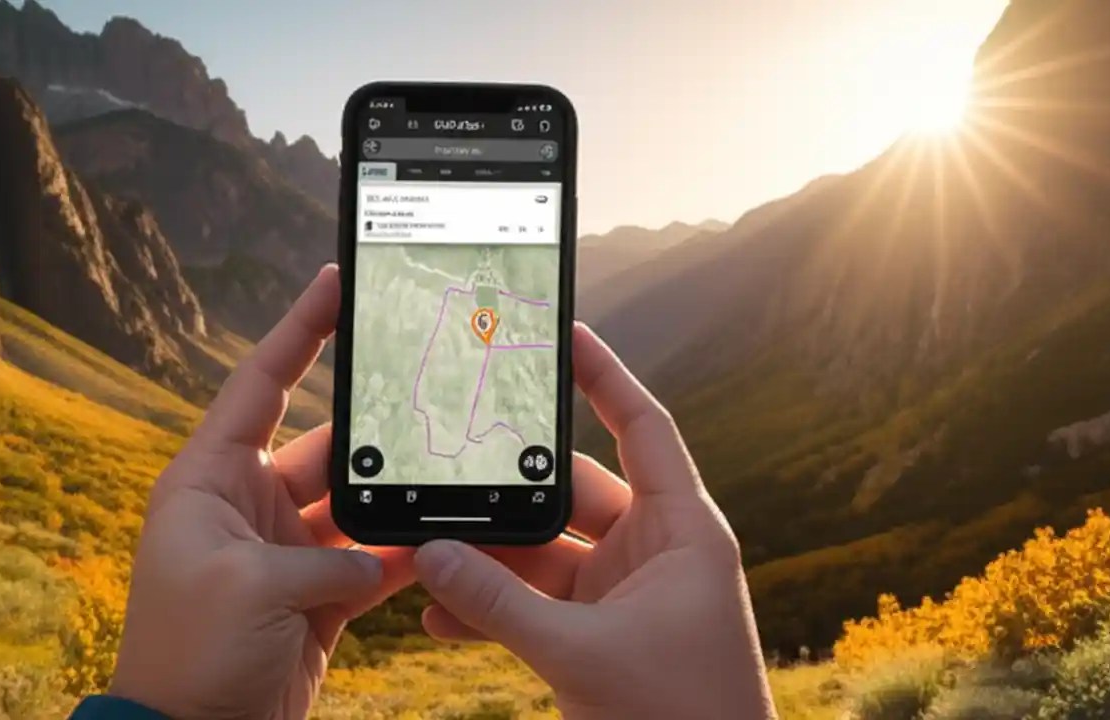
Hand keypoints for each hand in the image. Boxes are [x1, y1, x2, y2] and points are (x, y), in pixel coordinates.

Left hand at [109, 266, 412, 719]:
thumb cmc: (191, 653)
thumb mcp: (254, 588)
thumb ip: (328, 557)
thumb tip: (375, 558)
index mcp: (211, 481)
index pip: (260, 385)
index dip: (299, 332)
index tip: (333, 284)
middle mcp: (248, 505)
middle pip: (324, 444)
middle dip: (373, 427)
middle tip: (425, 388)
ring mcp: (286, 550)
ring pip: (354, 503)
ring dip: (394, 495)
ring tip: (445, 466)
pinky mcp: (316, 594)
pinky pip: (369, 559)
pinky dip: (403, 553)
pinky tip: (443, 539)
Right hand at [413, 324, 774, 719]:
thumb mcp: (583, 654)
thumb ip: (500, 604)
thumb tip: (431, 554)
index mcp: (681, 531)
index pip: (642, 428)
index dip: (604, 376)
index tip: (563, 333)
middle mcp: (654, 552)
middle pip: (573, 492)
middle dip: (510, 486)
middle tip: (453, 455)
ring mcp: (623, 595)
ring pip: (544, 554)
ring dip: (490, 558)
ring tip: (428, 547)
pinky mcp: (598, 635)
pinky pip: (537, 605)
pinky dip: (493, 608)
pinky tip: (438, 613)